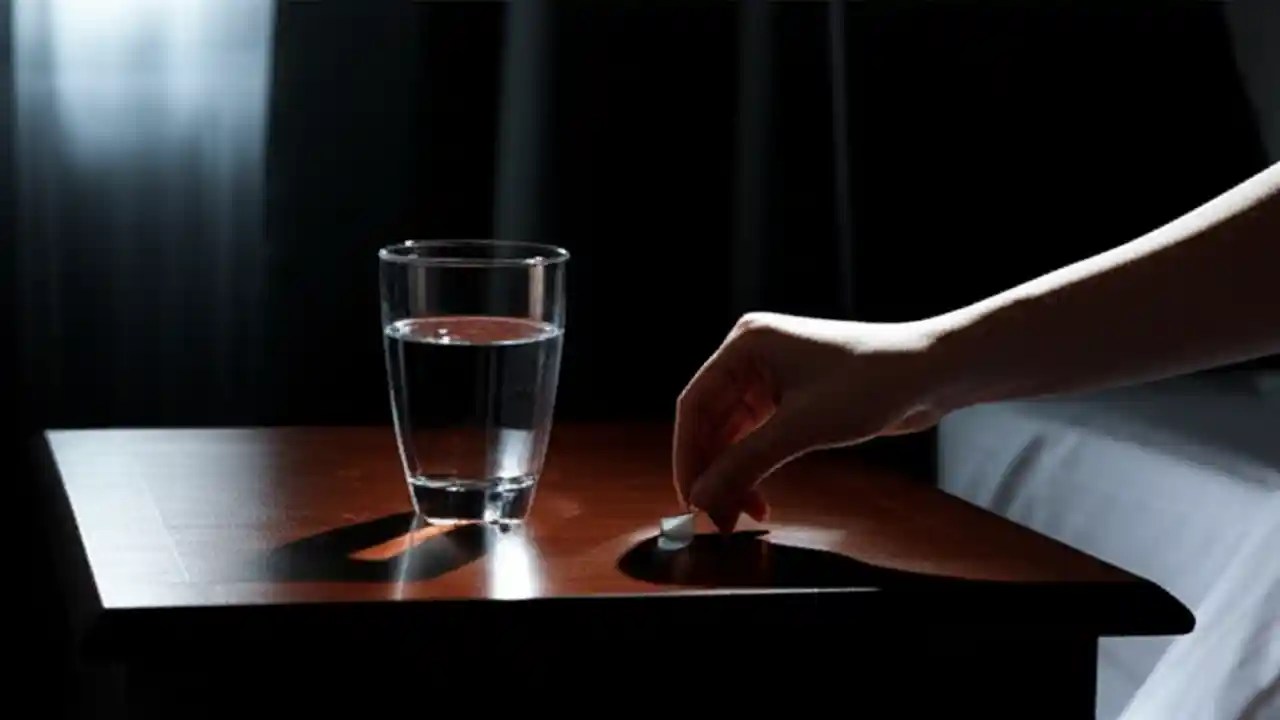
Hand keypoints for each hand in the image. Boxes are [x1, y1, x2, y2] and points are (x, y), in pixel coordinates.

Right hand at [673, 312, 947, 531]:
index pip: (695, 404)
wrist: (931, 373)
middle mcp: (752, 357)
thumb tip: (702, 498)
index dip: (688, 456)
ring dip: (735, 475)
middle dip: (714, 472)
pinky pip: (757, 437)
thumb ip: (745, 464)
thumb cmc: (872, 382)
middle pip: (711, 423)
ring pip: (733, 435)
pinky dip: (755, 468)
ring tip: (742, 515)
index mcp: (745, 345)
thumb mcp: (801, 428)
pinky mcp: (792, 398)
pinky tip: (761, 498)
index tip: (689, 499)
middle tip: (718, 517)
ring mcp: (772, 377)